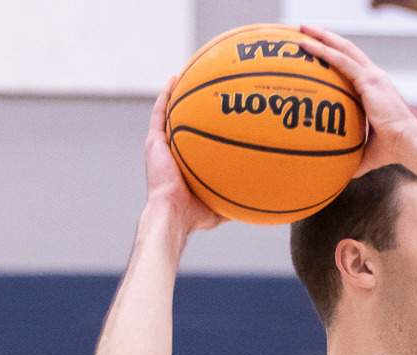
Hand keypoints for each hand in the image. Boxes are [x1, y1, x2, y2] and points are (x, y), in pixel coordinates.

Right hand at [146, 79, 226, 230]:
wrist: (173, 213)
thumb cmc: (195, 215)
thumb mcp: (222, 206)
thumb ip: (238, 199)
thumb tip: (263, 198)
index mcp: (186, 165)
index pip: (196, 142)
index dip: (205, 128)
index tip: (219, 114)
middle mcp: (173, 154)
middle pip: (182, 124)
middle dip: (191, 108)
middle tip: (205, 90)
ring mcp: (162, 147)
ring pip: (168, 115)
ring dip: (175, 96)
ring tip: (186, 76)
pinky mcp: (153, 143)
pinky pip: (158, 114)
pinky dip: (165, 96)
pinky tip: (174, 80)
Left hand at [297, 25, 416, 175]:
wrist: (408, 145)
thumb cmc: (391, 151)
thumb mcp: (366, 151)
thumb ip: (352, 154)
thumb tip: (339, 172)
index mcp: (375, 88)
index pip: (352, 65)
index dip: (335, 54)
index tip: (318, 50)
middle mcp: (375, 77)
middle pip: (347, 49)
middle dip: (326, 37)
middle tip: (305, 30)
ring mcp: (373, 76)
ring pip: (343, 48)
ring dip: (321, 36)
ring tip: (302, 28)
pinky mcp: (369, 80)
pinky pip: (341, 60)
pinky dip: (323, 51)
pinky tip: (306, 45)